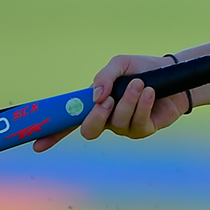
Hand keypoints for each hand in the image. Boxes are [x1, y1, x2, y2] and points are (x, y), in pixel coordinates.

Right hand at [31, 54, 188, 149]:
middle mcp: (106, 119)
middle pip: (89, 130)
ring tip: (140, 84)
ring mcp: (124, 127)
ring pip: (117, 123)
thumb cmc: (142, 69)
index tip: (37, 144)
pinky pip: (138, 123)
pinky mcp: (143, 130)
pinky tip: (150, 92)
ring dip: (128, 101)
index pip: (68, 121)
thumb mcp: (120, 65)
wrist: (172, 73)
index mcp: (94, 104)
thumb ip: (104, 76)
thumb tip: (95, 96)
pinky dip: (143, 105)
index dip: (53, 134)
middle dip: (96, 116)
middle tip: (108, 100)